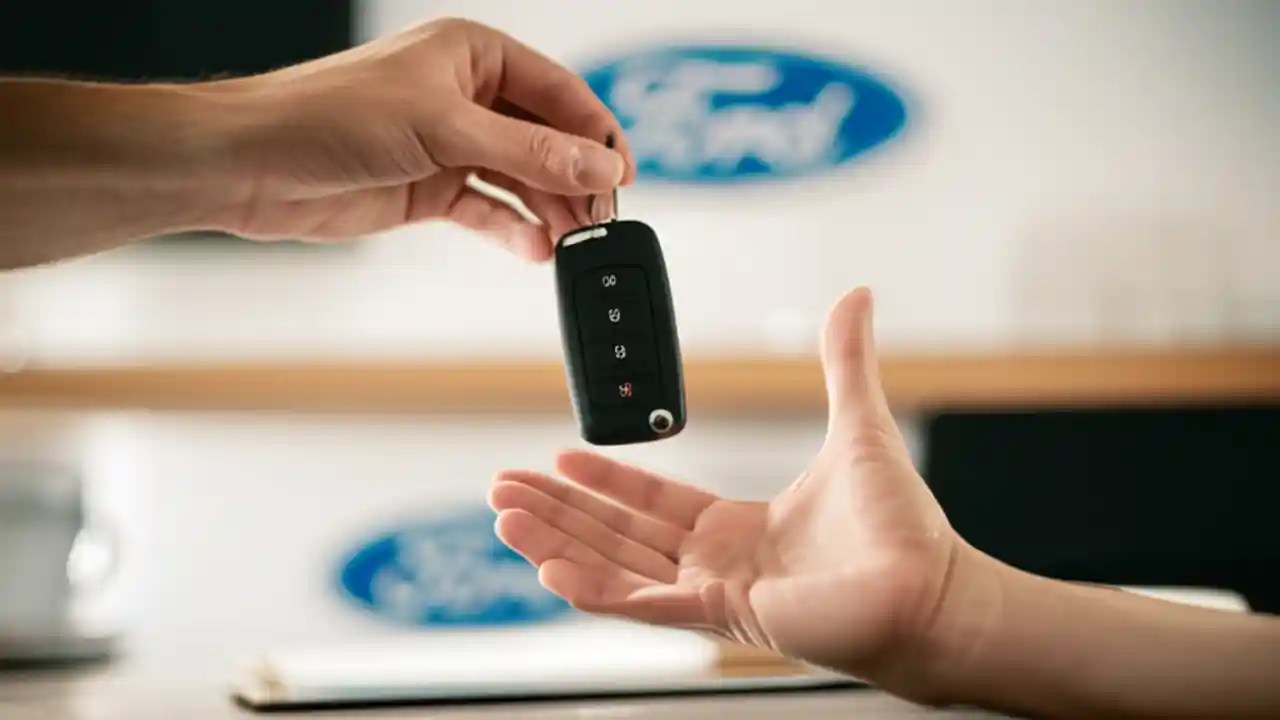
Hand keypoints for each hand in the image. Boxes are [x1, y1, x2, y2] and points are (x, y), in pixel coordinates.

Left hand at [211, 17, 631, 260]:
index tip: (621, 177)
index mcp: (472, 54)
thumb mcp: (442, 128)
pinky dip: (511, 229)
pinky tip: (534, 249)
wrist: (251, 166)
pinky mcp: (429, 188)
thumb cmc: (327, 116)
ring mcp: (448, 144)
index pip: (559, 91)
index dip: (595, 134)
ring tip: (573, 244)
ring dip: (548, 210)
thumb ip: (527, 150)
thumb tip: (596, 164)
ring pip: (520, 177)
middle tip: (600, 222)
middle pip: (545, 138)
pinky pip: (487, 209)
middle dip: (574, 180)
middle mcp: (465, 96)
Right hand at [488, 288, 964, 693]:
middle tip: (503, 487)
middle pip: (617, 534)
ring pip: (615, 566)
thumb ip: (844, 360)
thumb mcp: (856, 424)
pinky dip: (591, 588)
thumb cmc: (904, 526)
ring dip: (557, 540)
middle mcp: (720, 565)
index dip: (604, 481)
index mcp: (741, 529)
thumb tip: (855, 293)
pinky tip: (548, 565)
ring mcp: (715, 594)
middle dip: (557, 510)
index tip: (560, 456)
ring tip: (505, 515)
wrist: (932, 591)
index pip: (653, 502)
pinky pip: (640, 605)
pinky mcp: (721, 616)